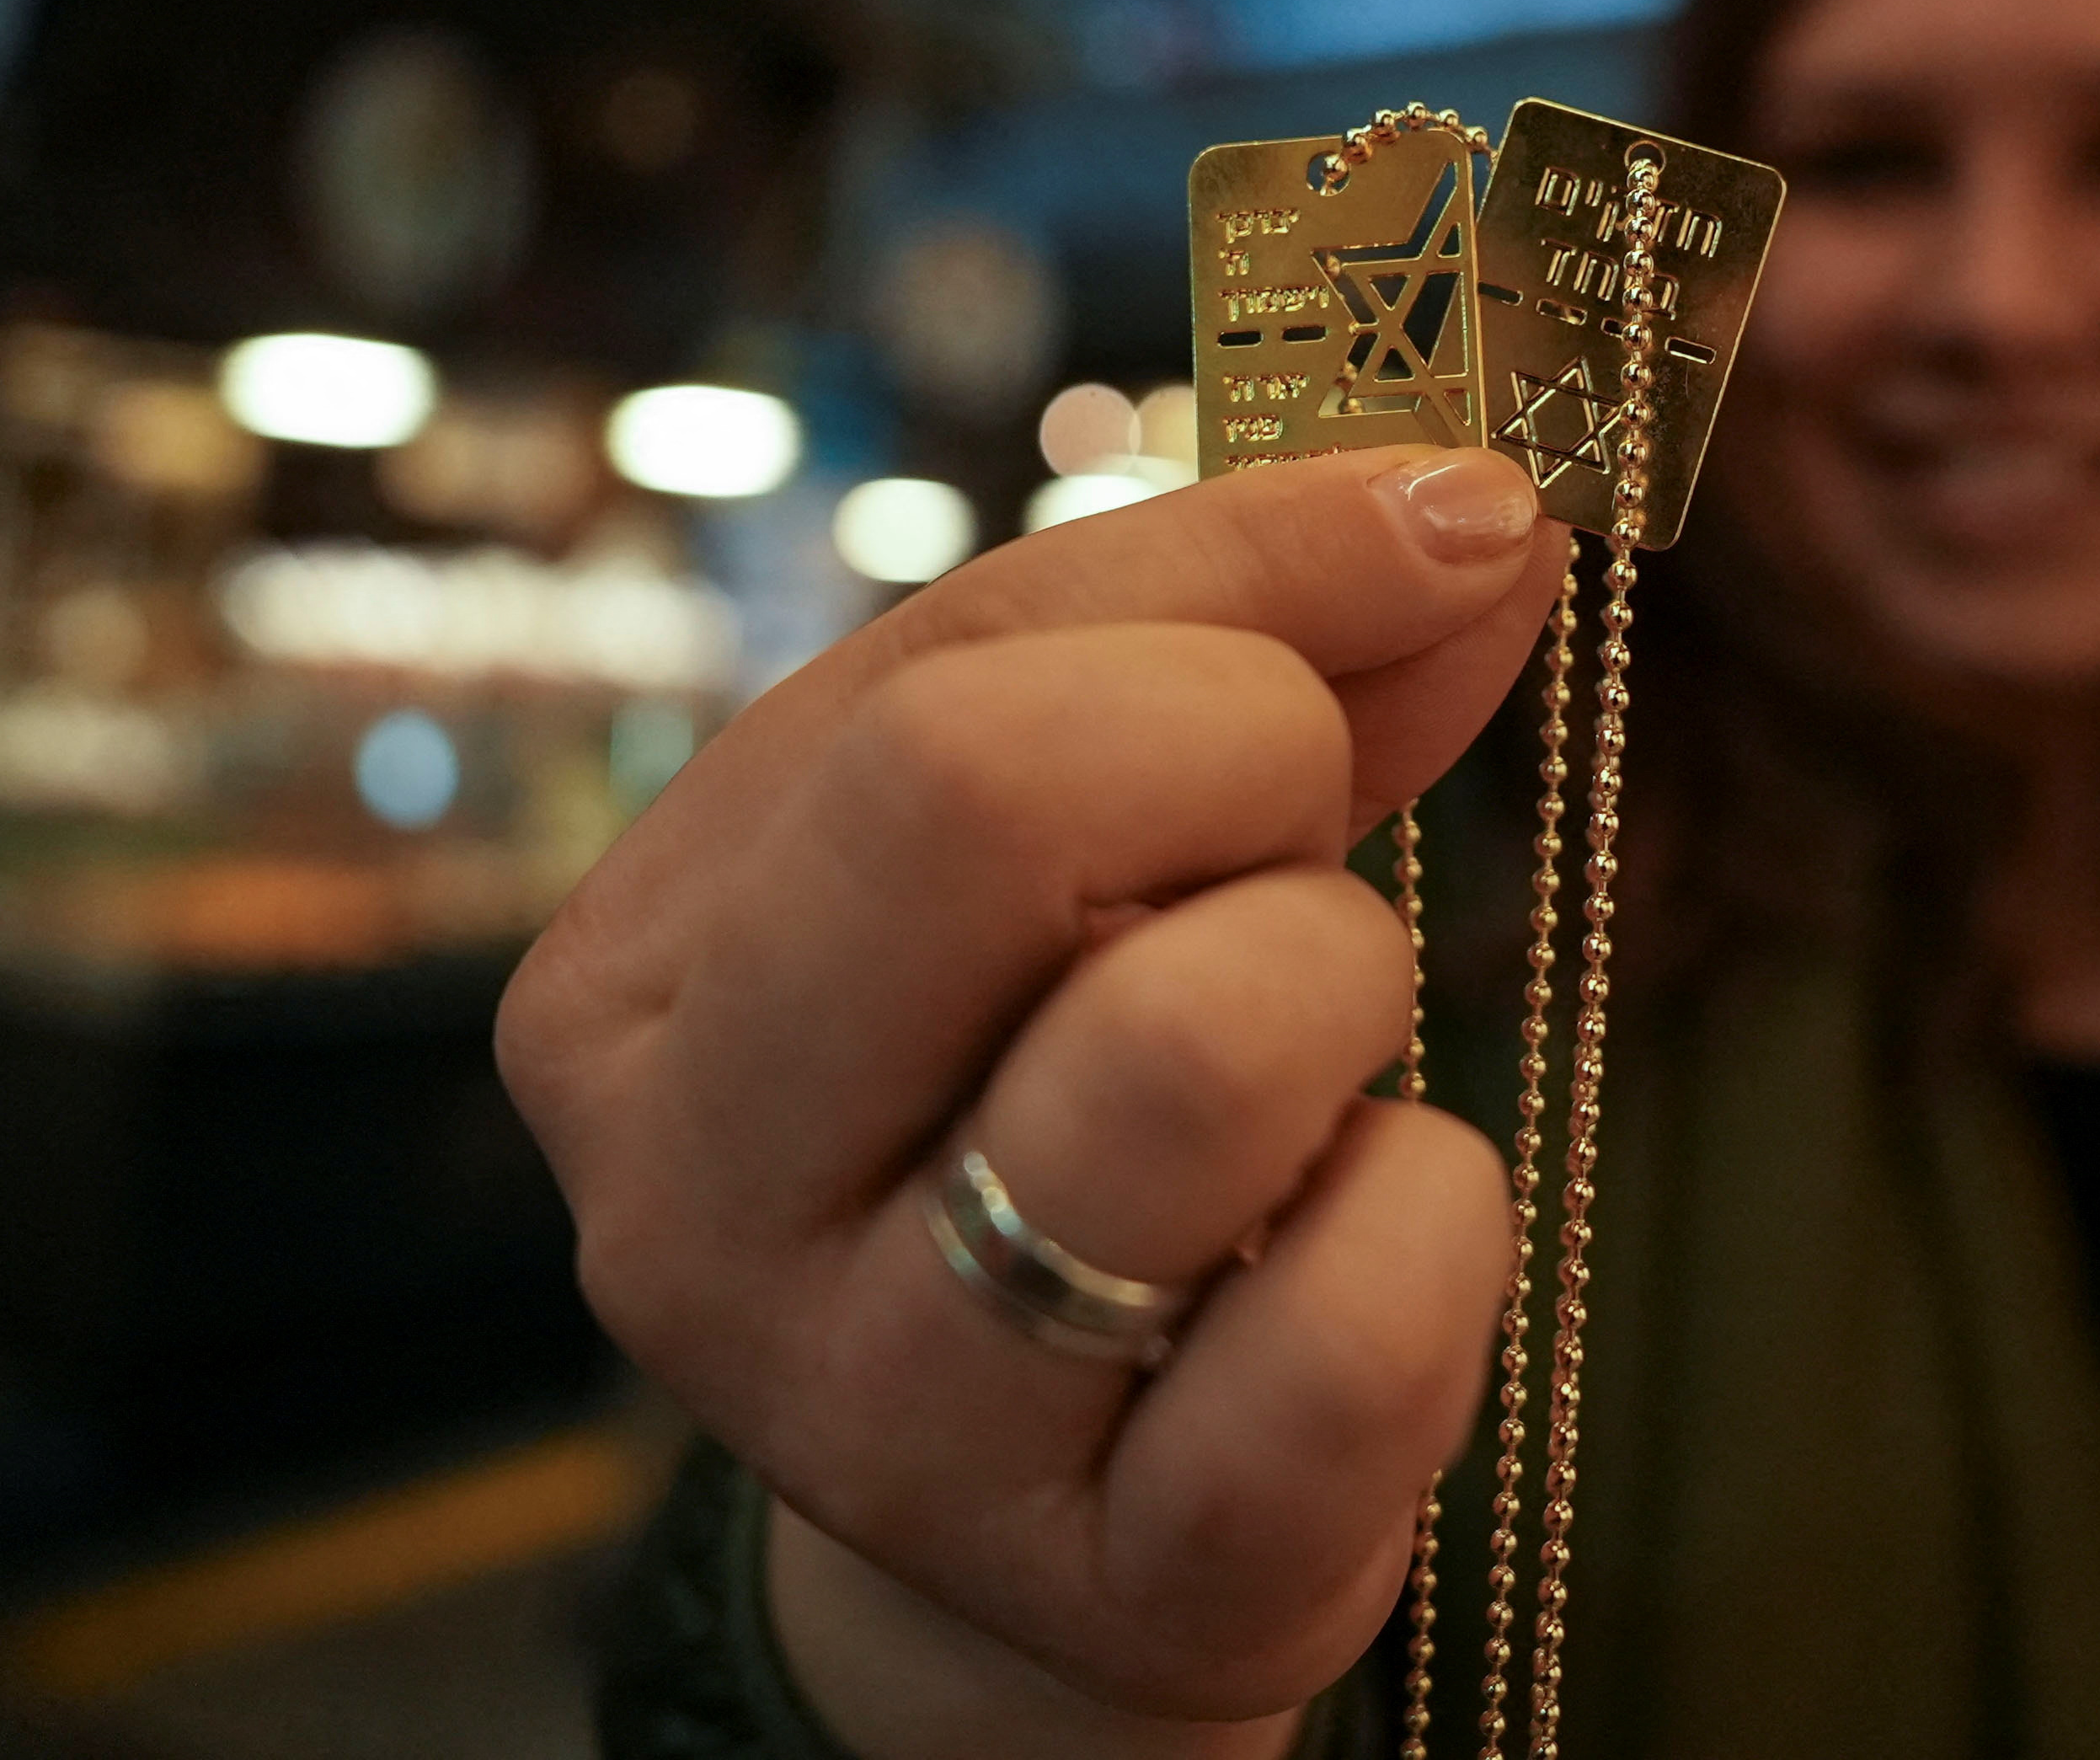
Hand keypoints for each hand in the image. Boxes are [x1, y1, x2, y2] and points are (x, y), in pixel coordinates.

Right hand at [498, 447, 1563, 1751]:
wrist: (1067, 1512)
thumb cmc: (1053, 1100)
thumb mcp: (1084, 843)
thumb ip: (1250, 640)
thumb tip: (1467, 510)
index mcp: (632, 985)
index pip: (949, 671)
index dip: (1250, 581)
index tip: (1448, 537)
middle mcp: (692, 1214)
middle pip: (981, 801)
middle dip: (1248, 757)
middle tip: (1293, 842)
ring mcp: (881, 1428)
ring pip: (1194, 1047)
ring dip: (1346, 992)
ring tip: (1309, 1061)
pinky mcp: (1115, 1589)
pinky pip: (1355, 1320)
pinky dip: (1434, 1227)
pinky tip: (1354, 1247)